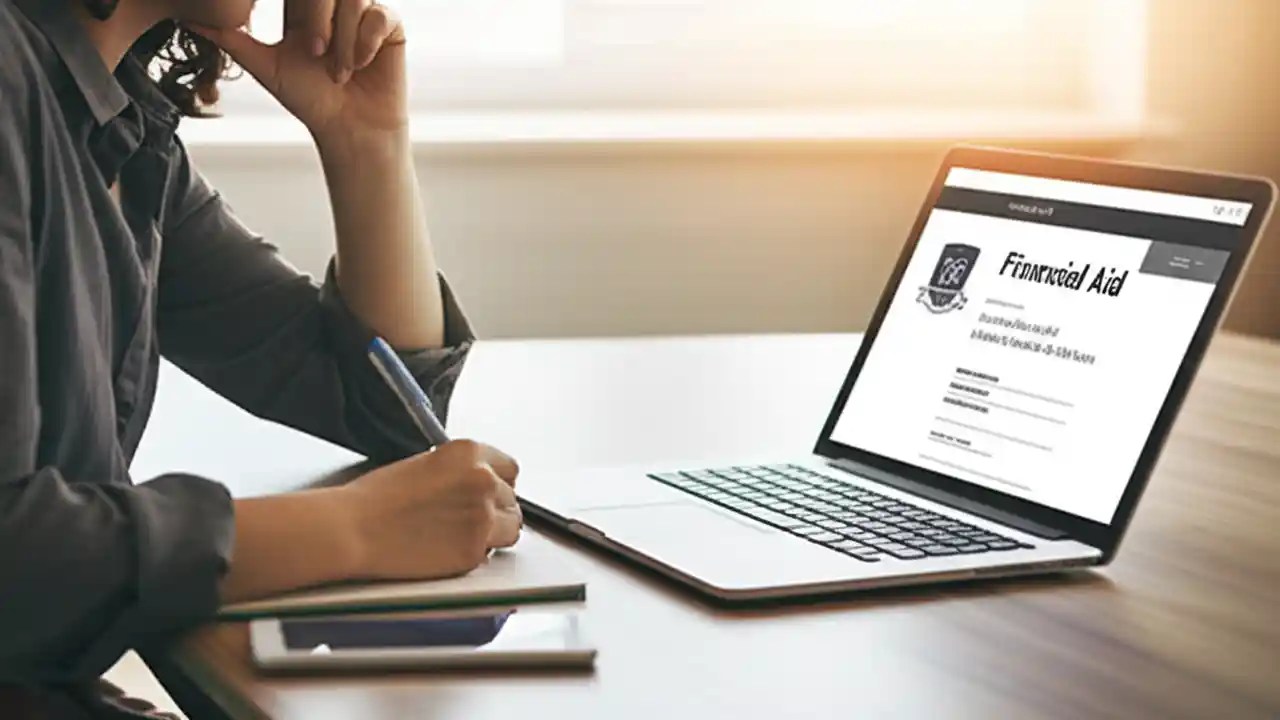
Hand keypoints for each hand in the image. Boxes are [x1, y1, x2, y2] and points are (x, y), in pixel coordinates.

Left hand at [190, 0, 407, 141]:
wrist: (351, 127)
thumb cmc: (311, 100)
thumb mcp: (266, 66)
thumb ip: (231, 39)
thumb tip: (186, 20)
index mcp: (303, 7)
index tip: (299, 34)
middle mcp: (334, 4)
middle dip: (318, 16)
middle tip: (314, 51)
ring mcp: (363, 11)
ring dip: (343, 37)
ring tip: (339, 72)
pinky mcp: (389, 24)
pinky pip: (379, 14)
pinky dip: (366, 41)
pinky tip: (361, 64)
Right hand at [341, 440, 522, 580]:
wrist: (352, 529)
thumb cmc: (374, 498)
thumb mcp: (423, 464)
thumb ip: (458, 471)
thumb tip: (472, 485)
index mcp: (469, 453)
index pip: (509, 468)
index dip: (497, 482)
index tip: (487, 492)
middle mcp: (483, 481)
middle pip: (510, 498)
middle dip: (493, 508)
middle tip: (466, 518)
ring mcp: (482, 517)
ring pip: (511, 526)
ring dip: (495, 531)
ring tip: (465, 534)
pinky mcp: (473, 551)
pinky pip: (490, 553)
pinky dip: (476, 553)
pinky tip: (449, 549)